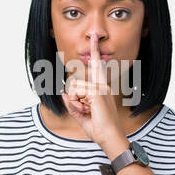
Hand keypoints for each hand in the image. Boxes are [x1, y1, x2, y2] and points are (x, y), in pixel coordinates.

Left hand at [61, 34, 128, 148]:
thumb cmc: (99, 129)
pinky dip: (77, 105)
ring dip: (75, 104)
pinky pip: (76, 93)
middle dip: (74, 99)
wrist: (110, 138)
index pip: (96, 67)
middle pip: (75, 81)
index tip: (94, 36)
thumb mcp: (81, 116)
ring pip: (73, 88)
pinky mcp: (97, 92)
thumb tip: (64, 93)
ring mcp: (100, 88)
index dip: (94, 51)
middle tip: (87, 111)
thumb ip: (72, 104)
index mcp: (100, 89)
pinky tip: (87, 111)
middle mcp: (101, 85)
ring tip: (87, 112)